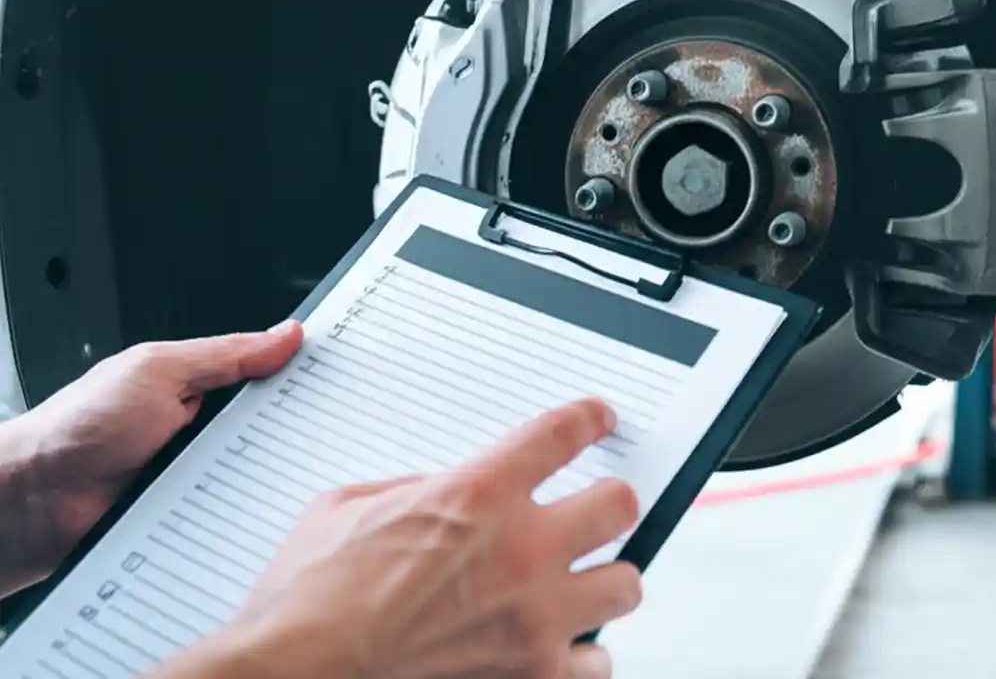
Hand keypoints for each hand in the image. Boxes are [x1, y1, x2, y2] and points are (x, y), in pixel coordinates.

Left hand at [9, 320, 302, 576]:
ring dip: (268, 473)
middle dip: (292, 429)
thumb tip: (285, 334)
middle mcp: (203, 433)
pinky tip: (256, 505)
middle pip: (272, 429)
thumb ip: (226, 354)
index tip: (334, 377)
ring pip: (260, 474)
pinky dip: (246, 510)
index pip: (266, 379)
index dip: (298, 377)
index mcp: (198, 388)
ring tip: (280, 467)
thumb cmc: (80, 426)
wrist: (36, 498)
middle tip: (318, 427)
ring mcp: (201, 477)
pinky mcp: (196, 518)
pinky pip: (236, 512)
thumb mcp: (160, 370)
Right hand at [159, 398, 641, 678]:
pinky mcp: (533, 677)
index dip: (589, 419)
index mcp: (476, 493)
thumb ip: (415, 488)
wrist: (294, 676)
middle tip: (594, 508)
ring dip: (602, 581)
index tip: (598, 420)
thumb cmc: (307, 600)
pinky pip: (597, 662)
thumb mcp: (348, 508)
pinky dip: (579, 655)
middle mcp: (521, 550)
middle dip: (609, 502)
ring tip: (580, 584)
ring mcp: (534, 618)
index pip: (564, 432)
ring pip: (625, 584)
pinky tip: (557, 646)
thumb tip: (443, 491)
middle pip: (619, 504)